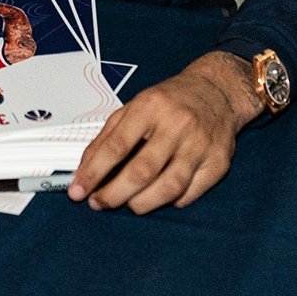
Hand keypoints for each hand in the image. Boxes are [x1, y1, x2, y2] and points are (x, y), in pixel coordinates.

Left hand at [69, 51, 262, 213]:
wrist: (217, 92)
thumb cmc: (170, 101)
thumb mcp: (135, 106)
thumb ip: (108, 136)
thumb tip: (86, 169)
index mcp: (150, 106)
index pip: (116, 145)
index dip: (94, 171)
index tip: (78, 189)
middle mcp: (177, 124)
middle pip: (142, 170)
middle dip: (115, 193)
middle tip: (99, 203)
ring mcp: (200, 145)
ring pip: (168, 187)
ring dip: (141, 203)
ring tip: (127, 204)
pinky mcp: (218, 163)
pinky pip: (189, 194)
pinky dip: (169, 202)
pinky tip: (157, 197)